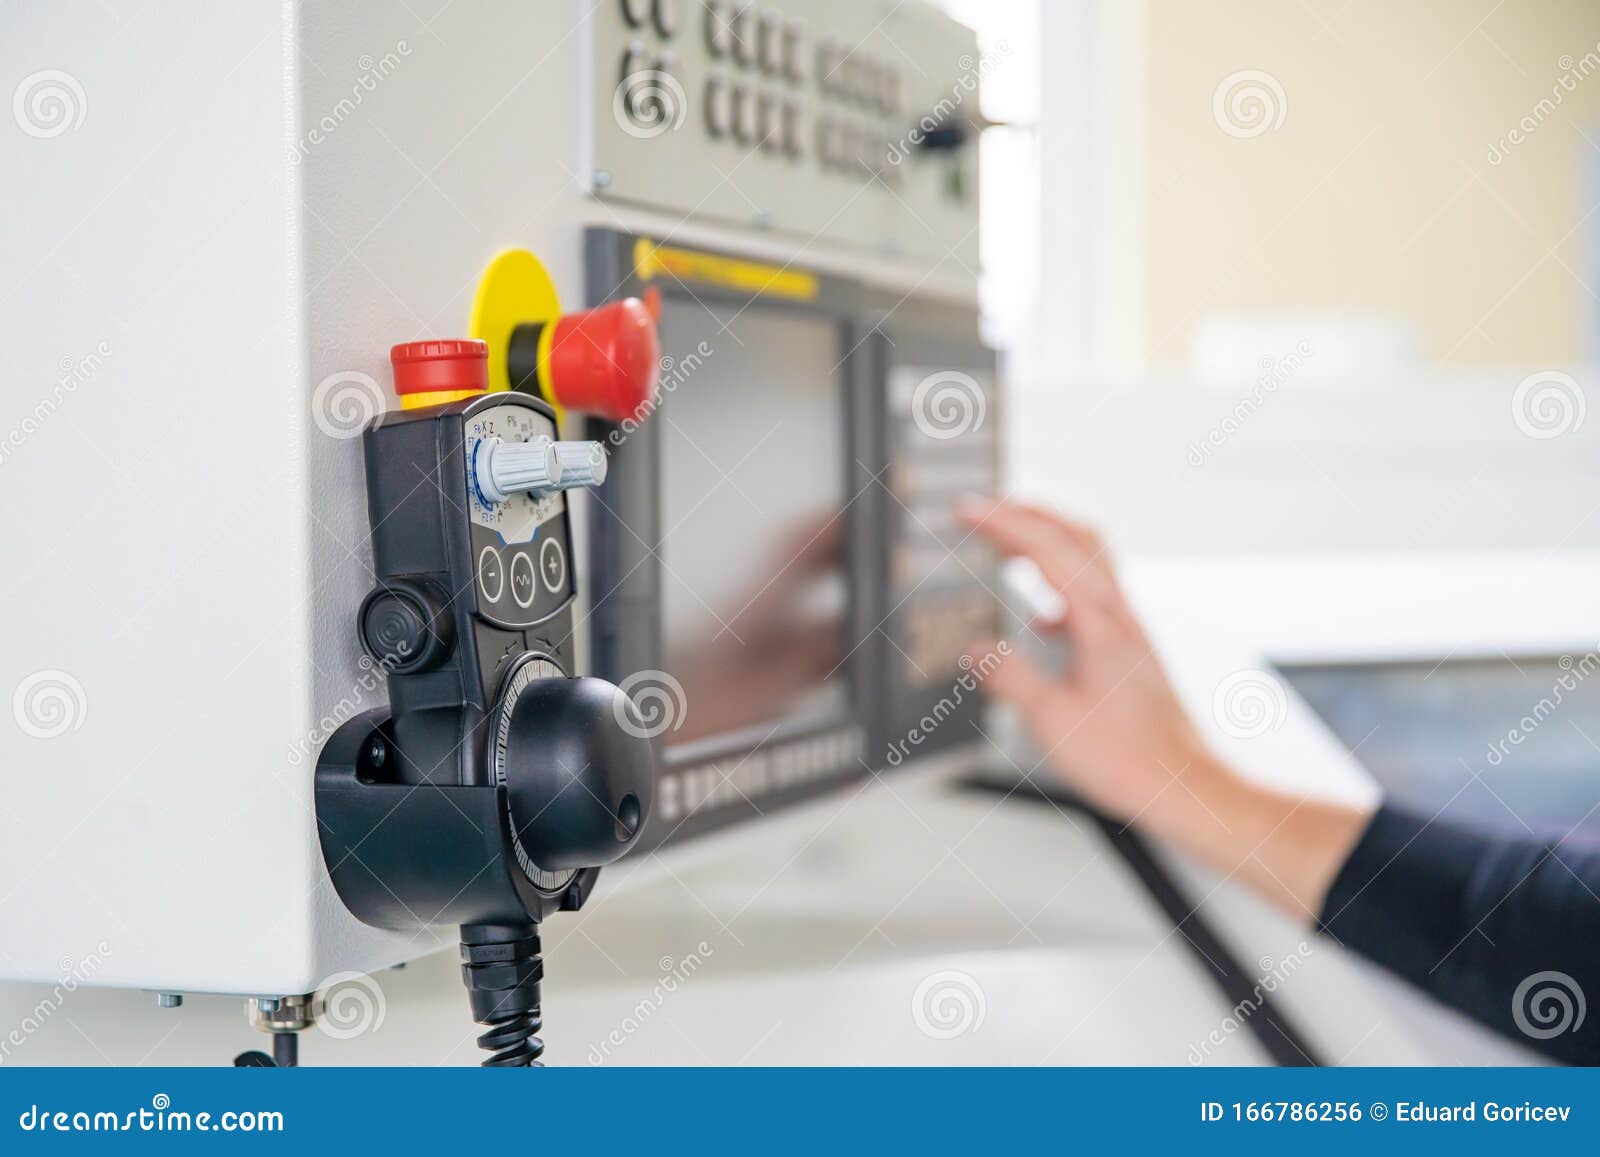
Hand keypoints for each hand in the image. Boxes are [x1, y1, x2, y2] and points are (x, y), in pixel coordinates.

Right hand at [956, 496, 1372, 920]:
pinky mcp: (1132, 651)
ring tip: (1009, 547)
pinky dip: (1061, 591)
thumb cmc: (1131, 759)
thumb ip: (1008, 677)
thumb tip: (976, 652)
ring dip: (1047, 544)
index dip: (1002, 522)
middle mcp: (1120, 616)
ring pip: (1089, 563)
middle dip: (1029, 514)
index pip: (1046, 548)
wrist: (1183, 785)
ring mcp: (1130, 631)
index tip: (968, 509)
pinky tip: (1043, 621)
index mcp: (1098, 621)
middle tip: (989, 508)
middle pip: (1076, 536)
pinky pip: (1094, 599)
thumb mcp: (1050, 718)